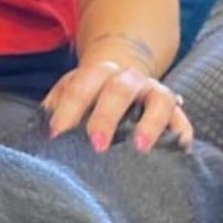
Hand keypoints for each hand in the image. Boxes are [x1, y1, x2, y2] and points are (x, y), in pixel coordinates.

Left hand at [42, 59, 192, 153]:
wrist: (122, 74)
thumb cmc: (90, 94)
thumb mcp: (70, 92)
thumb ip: (55, 106)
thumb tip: (40, 132)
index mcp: (99, 72)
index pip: (82, 84)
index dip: (68, 108)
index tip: (56, 134)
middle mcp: (129, 79)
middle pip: (119, 90)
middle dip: (107, 116)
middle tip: (96, 145)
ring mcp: (154, 92)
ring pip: (158, 102)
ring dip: (150, 123)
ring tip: (139, 148)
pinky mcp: (174, 110)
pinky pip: (182, 121)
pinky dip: (181, 134)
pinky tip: (177, 150)